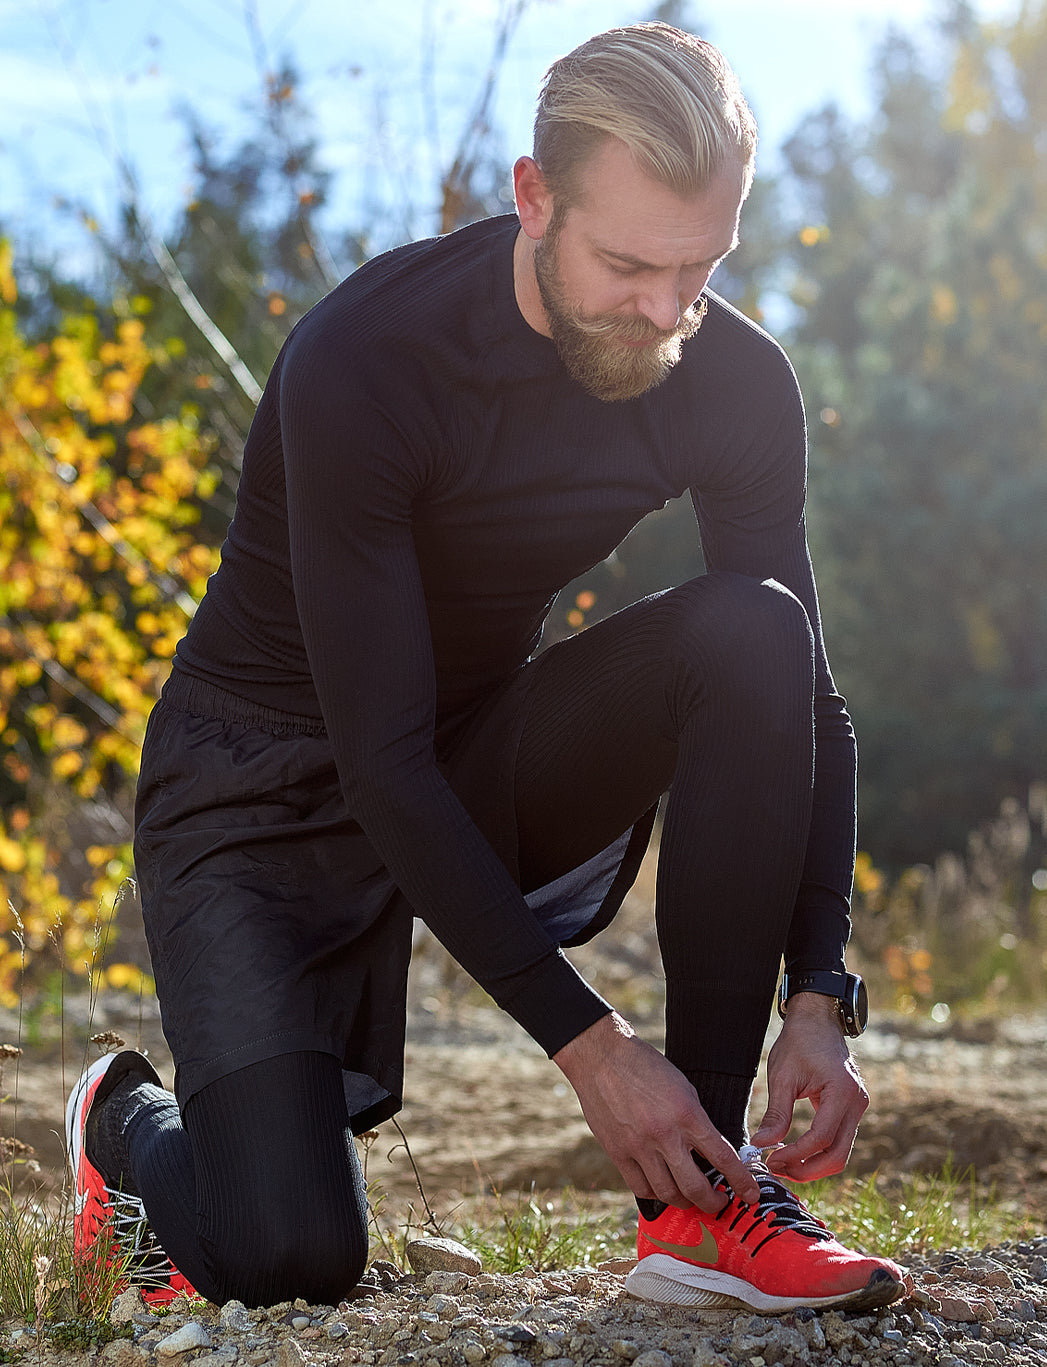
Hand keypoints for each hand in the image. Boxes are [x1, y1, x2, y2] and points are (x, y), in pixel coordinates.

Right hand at [552, 1012, 759, 1210]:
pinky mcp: (617, 1152)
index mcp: (686, 1114)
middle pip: (695, 1187)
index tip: (750, 1195)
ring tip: (691, 1198)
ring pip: (667, 1193)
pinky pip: (641, 1187)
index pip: (722, 1157)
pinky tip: (662, 1187)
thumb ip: (695, 1120)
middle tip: (719, 1203)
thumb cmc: (645, 1066)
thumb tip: (709, 1152)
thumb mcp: (682, 1087)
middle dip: (713, 1203)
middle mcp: (664, 1134)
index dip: (741, 1181)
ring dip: (685, 1202)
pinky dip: (656, 1194)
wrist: (601, 1057)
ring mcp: (638, 1146)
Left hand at [749, 992, 867, 1180]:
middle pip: (837, 1155)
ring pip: (840, 1152)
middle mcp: (856, 1103)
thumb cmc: (799, 1042)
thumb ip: (776, 1113)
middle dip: (806, 1170)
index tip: (771, 1159)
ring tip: (783, 1164)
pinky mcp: (851, 1109)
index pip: (821, 1137)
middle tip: (777, 1169)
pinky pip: (839, 1140)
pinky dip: (819, 1152)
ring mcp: (858, 1107)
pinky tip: (795, 1151)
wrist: (818, 1020)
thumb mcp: (782, 1076)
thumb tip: (761, 1144)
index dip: (795, 1154)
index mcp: (842, 1092)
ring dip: (813, 1165)